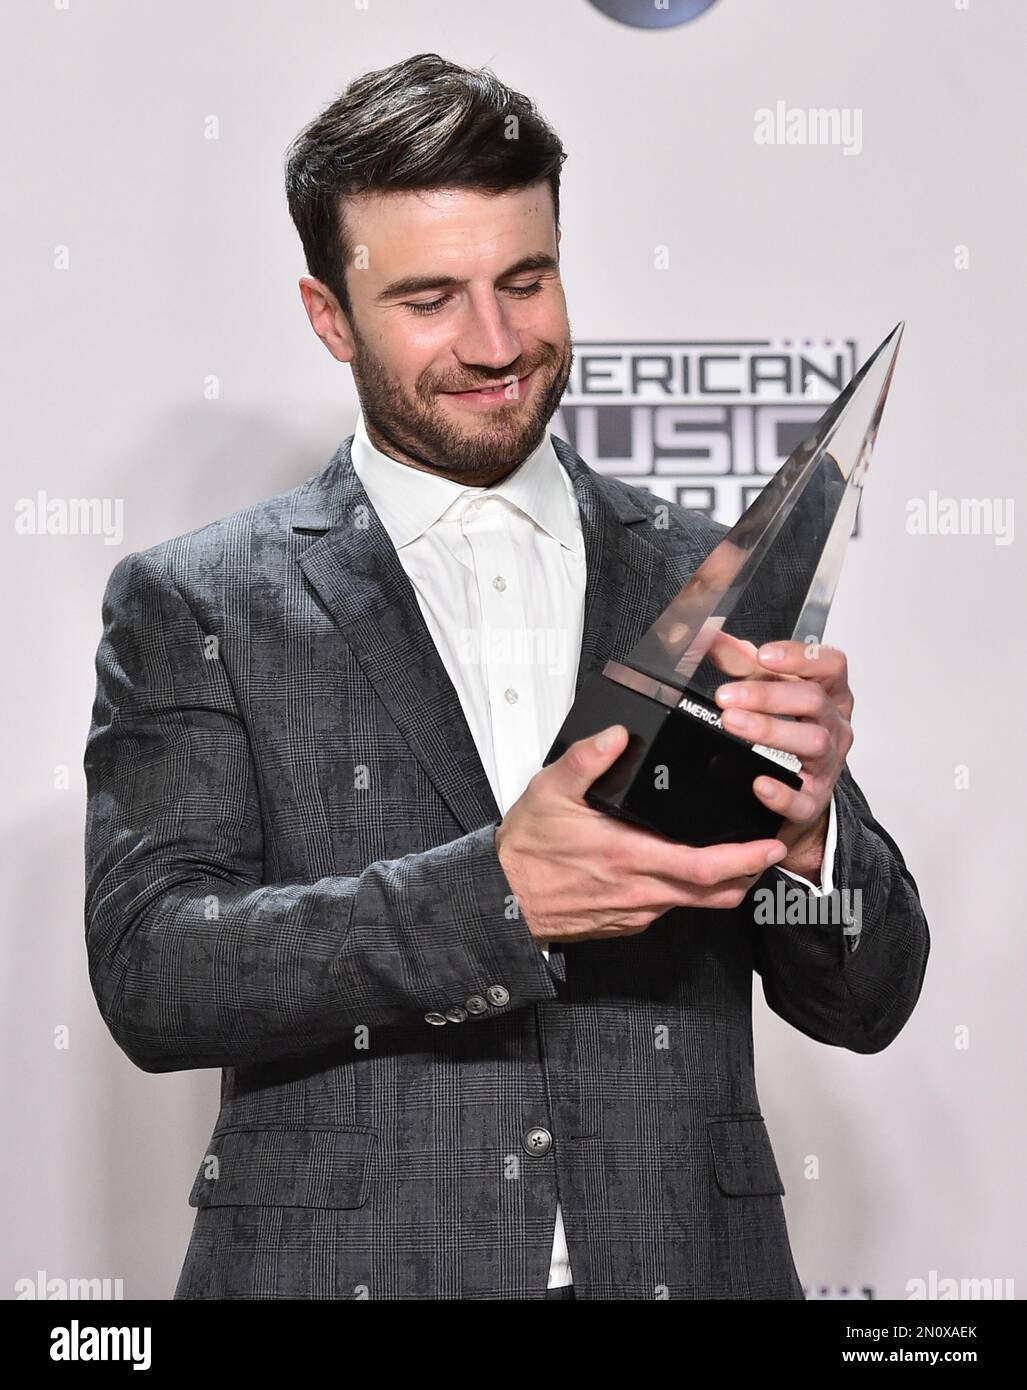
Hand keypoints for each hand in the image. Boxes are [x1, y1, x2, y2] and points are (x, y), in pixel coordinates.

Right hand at [495, 725, 789, 945]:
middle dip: (752, 872)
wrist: (503, 900)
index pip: (705, 867)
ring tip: (740, 858)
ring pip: (697, 902)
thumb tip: (617, 734)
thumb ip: (586, 761)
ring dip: (724, 882)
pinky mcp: (628, 921)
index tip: (771, 845)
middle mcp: (640, 891)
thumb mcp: (549, 793)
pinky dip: (691, 890)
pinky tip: (689, 869)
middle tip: (772, 850)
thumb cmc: (526, 852)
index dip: (746, 859)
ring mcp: (637, 910)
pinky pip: (671, 907)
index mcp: (629, 857)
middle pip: (716, 892)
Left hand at [712, 637, 853, 875]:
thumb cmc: (790, 735)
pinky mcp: (814, 800)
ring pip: (812, 742)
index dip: (799, 656)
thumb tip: (712, 638)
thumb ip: (743, 665)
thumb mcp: (772, 694)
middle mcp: (834, 726)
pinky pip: (804, 799)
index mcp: (829, 694)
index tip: (763, 655)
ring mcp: (828, 764)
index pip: (831, 665)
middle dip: (767, 695)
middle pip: (813, 700)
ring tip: (733, 723)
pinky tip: (760, 784)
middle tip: (726, 696)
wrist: (799, 795)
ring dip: (770, 731)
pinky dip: (783, 792)